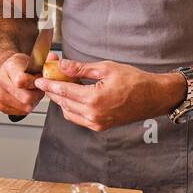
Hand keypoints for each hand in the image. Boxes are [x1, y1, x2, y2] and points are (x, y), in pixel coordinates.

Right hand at [0, 51, 43, 116]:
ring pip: (24, 107)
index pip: (22, 81)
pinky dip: (25, 107)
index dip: (35, 82)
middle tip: (38, 88)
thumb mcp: (32, 59)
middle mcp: (0, 81)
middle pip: (26, 98)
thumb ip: (46, 61)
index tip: (38, 79)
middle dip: (36, 94)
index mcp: (9, 67)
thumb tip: (54, 58)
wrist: (3, 69)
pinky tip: (24, 97)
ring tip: (31, 92)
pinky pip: (20, 112)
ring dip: (32, 102)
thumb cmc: (19, 65)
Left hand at [35, 59, 184, 131]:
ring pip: (68, 113)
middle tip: (49, 78)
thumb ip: (81, 68)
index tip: (39, 80)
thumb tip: (62, 65)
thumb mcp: (106, 68)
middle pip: (63, 102)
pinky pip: (78, 118)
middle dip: (54, 90)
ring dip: (62, 100)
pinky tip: (73, 96)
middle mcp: (93, 115)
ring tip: (62, 85)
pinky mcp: (100, 127)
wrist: (153, 97)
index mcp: (94, 99)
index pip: (63, 91)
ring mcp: (97, 123)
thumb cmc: (134, 80)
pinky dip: (71, 108)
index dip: (49, 84)